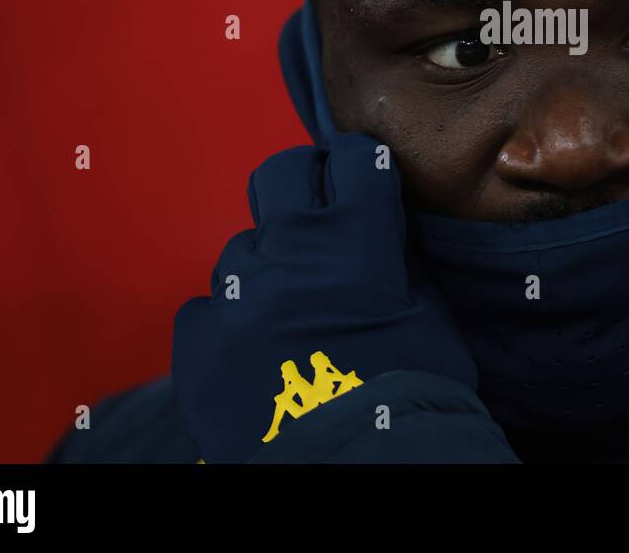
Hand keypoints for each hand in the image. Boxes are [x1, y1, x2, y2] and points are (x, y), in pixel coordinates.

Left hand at [172, 134, 476, 462]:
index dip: (361, 163)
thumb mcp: (431, 319)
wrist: (344, 470)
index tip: (364, 174)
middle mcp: (287, 248)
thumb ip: (402, 267)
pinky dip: (230, 320)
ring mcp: (235, 291)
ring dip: (268, 265)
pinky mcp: (198, 337)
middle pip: (281, 173)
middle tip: (321, 213)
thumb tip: (385, 240)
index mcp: (354, 238)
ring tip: (291, 310)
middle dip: (303, 184)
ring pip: (243, 246)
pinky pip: (207, 306)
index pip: (355, 158)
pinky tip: (255, 348)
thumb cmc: (405, 398)